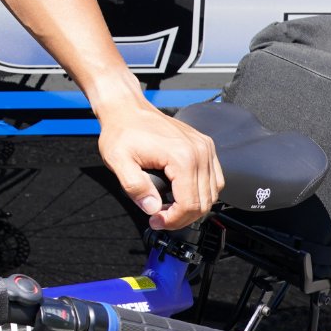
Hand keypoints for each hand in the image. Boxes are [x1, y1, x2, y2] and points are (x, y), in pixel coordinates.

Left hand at [97, 103, 222, 230]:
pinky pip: (213, 179)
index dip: (173, 220)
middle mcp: (199, 151)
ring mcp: (205, 147)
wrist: (127, 108)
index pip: (190, 204)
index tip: (156, 221)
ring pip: (212, 193)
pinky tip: (180, 193)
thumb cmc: (122, 130)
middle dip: (182, 217)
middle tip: (160, 217)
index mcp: (182, 156)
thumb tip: (152, 208)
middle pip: (204, 202)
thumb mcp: (118, 160)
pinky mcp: (205, 146)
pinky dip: (201, 192)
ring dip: (193, 206)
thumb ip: (135, 187)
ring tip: (169, 207)